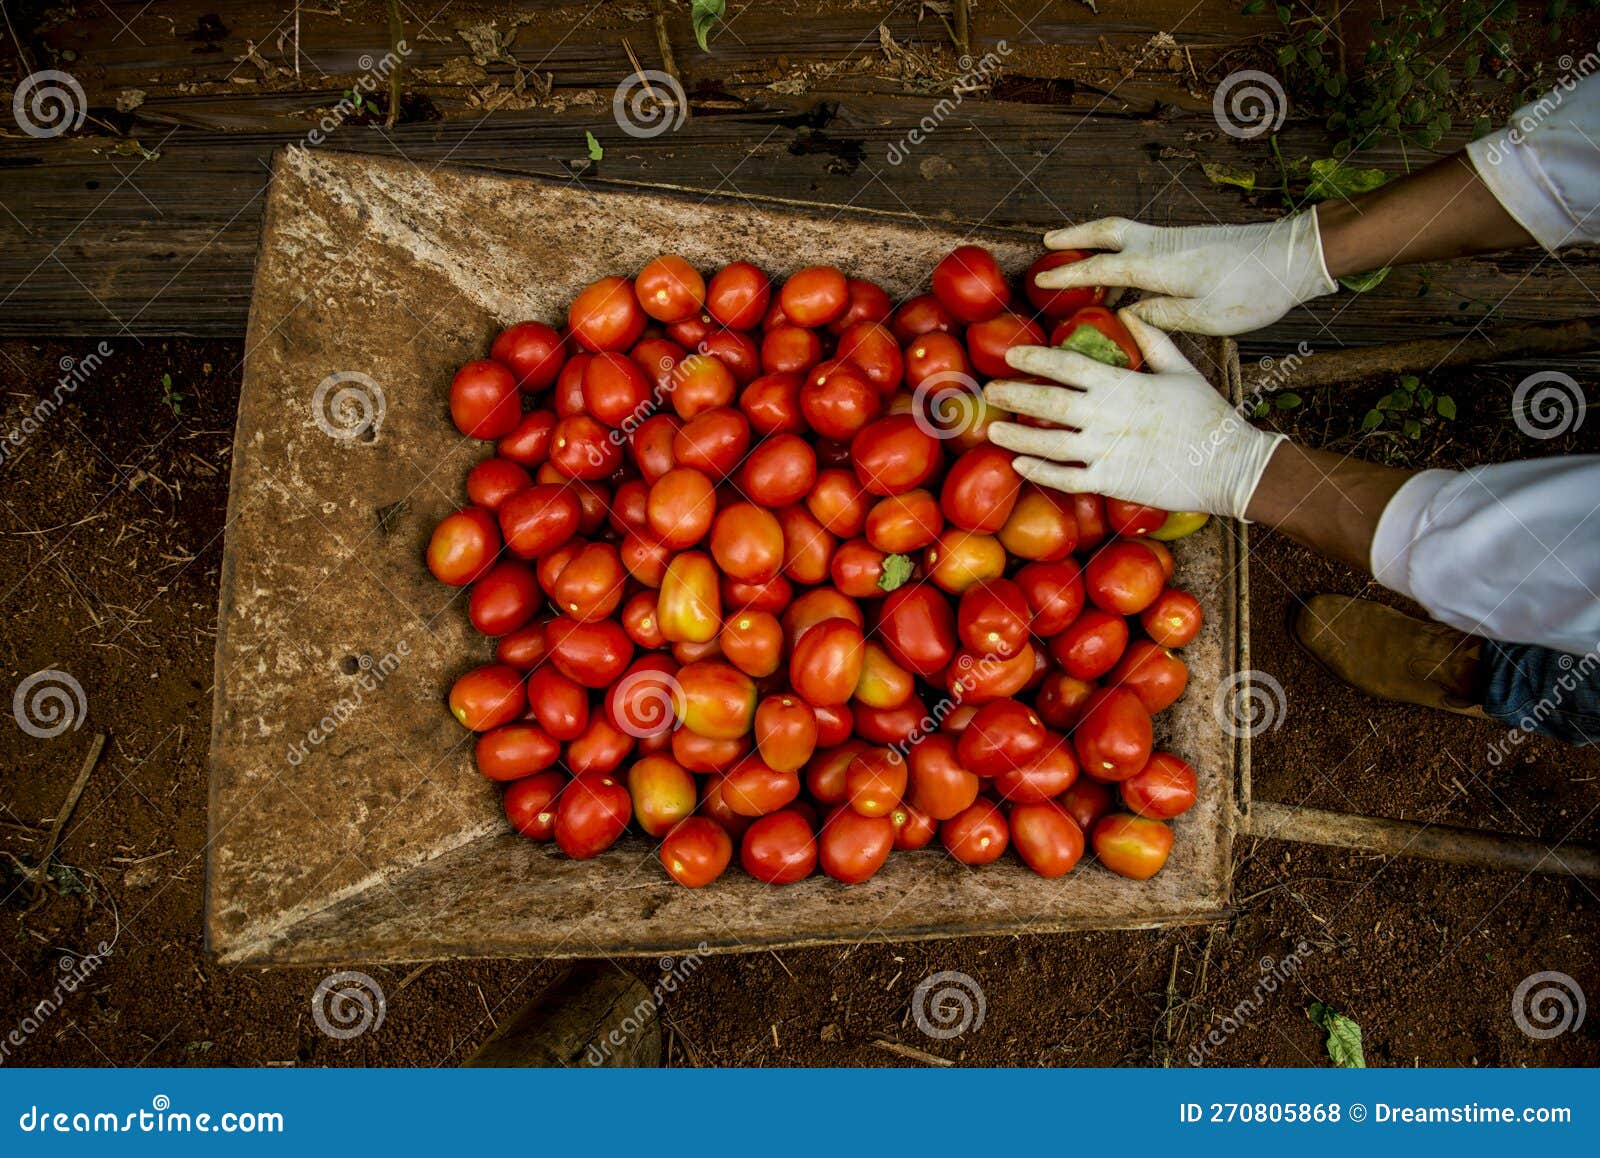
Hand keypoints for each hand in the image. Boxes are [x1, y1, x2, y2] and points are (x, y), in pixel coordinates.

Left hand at [983, 312, 1285, 520]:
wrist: (1229, 463)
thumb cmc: (1207, 415)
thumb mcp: (1181, 370)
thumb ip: (1152, 340)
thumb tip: (1128, 312)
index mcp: (1122, 385)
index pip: (1068, 365)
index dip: (1035, 359)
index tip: (1012, 355)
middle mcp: (1107, 416)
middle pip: (1048, 402)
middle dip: (1015, 394)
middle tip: (990, 390)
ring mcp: (1106, 451)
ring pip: (1049, 442)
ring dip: (1017, 435)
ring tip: (992, 429)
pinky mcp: (1110, 481)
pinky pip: (1067, 477)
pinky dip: (1040, 471)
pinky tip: (1020, 463)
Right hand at [1035, 210, 1336, 335]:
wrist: (1293, 256)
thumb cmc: (1253, 292)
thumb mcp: (1207, 317)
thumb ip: (1162, 315)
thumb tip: (1128, 313)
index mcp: (1161, 266)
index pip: (1103, 267)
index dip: (1070, 275)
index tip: (1042, 282)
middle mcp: (1163, 245)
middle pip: (1108, 231)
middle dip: (1075, 237)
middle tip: (1048, 244)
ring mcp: (1176, 240)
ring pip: (1124, 232)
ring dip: (1095, 241)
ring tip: (1074, 258)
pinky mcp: (1188, 241)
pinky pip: (1141, 241)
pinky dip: (1120, 248)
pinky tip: (1122, 271)